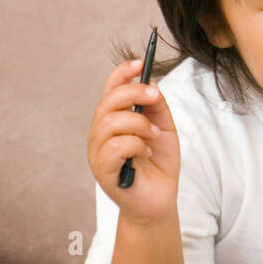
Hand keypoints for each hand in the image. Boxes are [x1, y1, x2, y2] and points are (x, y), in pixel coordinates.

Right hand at [86, 58, 181, 224]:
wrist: (159, 200)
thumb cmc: (158, 164)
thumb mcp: (164, 128)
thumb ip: (156, 107)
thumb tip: (151, 82)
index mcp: (113, 119)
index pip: (110, 89)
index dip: (122, 73)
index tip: (141, 63)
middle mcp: (100, 133)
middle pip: (108, 102)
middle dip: (134, 93)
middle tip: (156, 97)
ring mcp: (98, 152)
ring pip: (111, 123)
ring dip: (139, 124)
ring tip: (154, 135)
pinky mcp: (103, 171)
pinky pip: (114, 148)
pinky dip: (136, 145)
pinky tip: (146, 153)